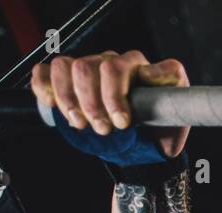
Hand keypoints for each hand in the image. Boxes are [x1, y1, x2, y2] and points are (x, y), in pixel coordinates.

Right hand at [31, 50, 189, 157]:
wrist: (147, 141)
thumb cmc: (161, 127)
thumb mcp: (177, 117)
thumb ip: (173, 96)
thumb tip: (149, 76)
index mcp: (138, 67)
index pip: (119, 66)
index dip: (115, 95)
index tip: (122, 122)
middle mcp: (111, 62)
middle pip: (90, 67)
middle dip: (93, 104)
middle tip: (103, 130)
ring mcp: (88, 68)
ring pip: (66, 66)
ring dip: (69, 99)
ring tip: (80, 124)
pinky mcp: (67, 79)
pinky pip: (46, 72)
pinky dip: (44, 87)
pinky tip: (53, 106)